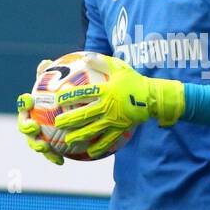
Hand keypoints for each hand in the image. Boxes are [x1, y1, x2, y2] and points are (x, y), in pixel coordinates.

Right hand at [17, 59, 62, 165]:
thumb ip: (50, 75)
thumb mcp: (56, 84)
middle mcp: (30, 122)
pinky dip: (53, 157)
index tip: (29, 99)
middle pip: (24, 125)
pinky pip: (49, 154)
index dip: (24, 102)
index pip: (23, 103)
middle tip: (34, 127)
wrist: (64, 113)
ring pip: (33, 142)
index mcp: (30, 108)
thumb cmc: (58, 96)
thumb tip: (45, 62)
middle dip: (26, 127)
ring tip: (45, 147)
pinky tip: (61, 161)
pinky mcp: (47, 147)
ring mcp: (37, 136)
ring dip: (37, 145)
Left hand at [54, 55, 184, 157]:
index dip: (70, 96)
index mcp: (106, 91)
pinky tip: (90, 153)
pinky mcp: (120, 129)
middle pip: (85, 115)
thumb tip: (86, 56)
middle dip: (70, 120)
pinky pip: (108, 140)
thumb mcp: (119, 68)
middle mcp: (107, 107)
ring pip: (93, 130)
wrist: (153, 98)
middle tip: (57, 123)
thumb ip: (102, 62)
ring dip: (79, 135)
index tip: (57, 99)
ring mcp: (114, 120)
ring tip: (67, 141)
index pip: (84, 93)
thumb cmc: (135, 81)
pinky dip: (99, 147)